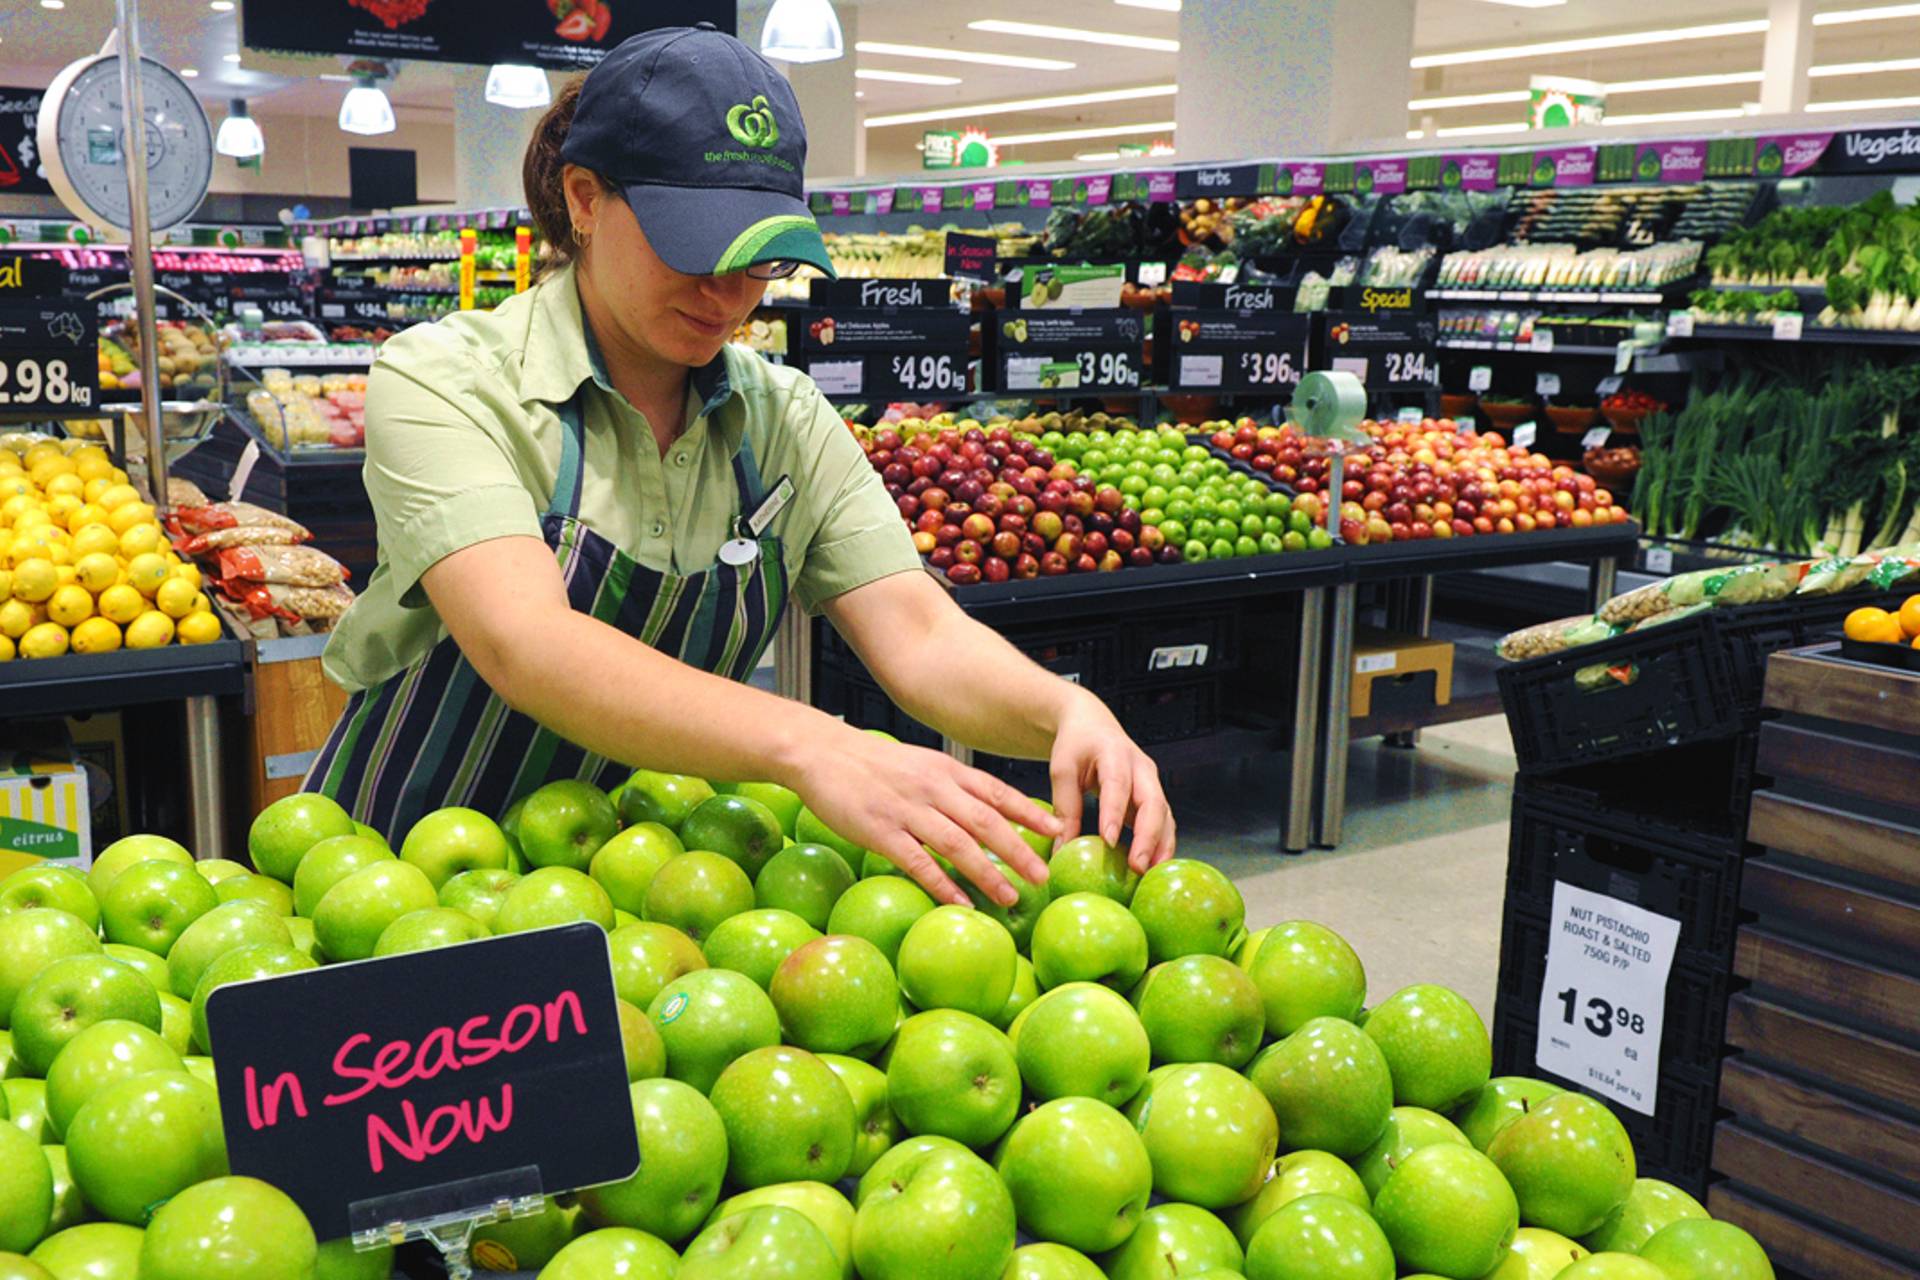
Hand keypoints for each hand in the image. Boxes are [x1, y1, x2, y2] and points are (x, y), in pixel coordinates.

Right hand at [791, 727, 1058, 907]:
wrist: (822, 753)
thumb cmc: (875, 764)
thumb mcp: (922, 765)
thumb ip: (953, 786)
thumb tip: (988, 812)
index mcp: (946, 771)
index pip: (997, 792)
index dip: (1030, 813)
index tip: (1058, 832)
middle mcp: (934, 788)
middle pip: (986, 821)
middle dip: (1019, 850)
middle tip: (1044, 876)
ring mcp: (907, 810)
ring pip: (957, 843)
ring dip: (987, 873)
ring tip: (1010, 897)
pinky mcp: (881, 831)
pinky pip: (917, 862)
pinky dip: (942, 884)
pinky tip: (960, 903)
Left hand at [1049, 691, 1174, 873]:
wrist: (1093, 725)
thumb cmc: (1076, 746)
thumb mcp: (1063, 769)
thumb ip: (1065, 807)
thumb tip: (1060, 852)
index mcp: (1115, 754)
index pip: (1118, 785)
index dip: (1115, 813)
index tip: (1108, 841)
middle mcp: (1142, 768)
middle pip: (1153, 803)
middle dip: (1148, 836)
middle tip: (1137, 867)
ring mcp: (1152, 783)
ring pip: (1164, 816)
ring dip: (1160, 846)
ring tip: (1150, 875)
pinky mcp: (1154, 798)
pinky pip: (1163, 823)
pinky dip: (1160, 845)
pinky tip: (1152, 869)